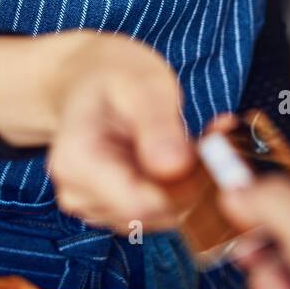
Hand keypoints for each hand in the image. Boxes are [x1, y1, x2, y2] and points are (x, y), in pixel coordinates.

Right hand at [45, 32, 194, 232]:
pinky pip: (157, 208)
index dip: (184, 186)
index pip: (139, 203)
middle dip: (191, 181)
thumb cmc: (114, 74)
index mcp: (75, 164)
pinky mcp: (113, 208)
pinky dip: (180, 185)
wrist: (89, 78)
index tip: (212, 149)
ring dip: (189, 183)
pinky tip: (188, 150)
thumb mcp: (140, 84)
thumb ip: (156, 124)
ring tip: (200, 138)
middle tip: (214, 137)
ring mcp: (93, 205)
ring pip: (160, 214)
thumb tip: (175, 168)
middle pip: (151, 212)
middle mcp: (78, 194)